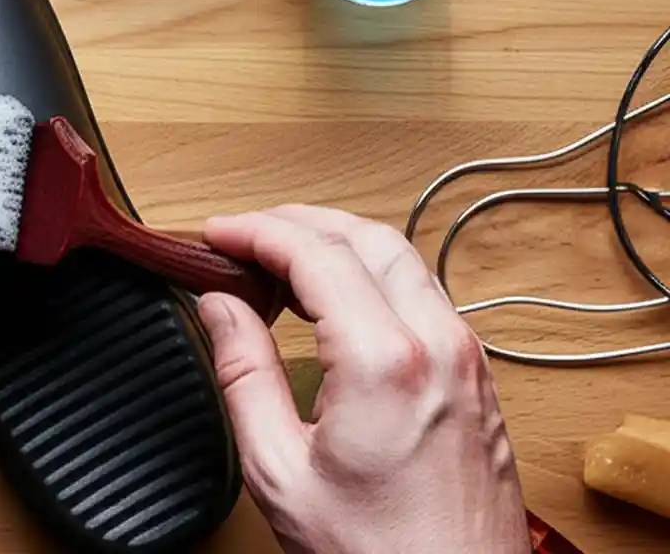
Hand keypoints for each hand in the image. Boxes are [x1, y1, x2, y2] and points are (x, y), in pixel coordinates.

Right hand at [198, 205, 529, 553]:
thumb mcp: (280, 470)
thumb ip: (244, 374)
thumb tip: (220, 307)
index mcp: (384, 362)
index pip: (315, 255)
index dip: (257, 231)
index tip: (217, 234)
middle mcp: (438, 345)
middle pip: (367, 237)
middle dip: (300, 221)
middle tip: (245, 234)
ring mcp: (466, 359)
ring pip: (403, 258)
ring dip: (339, 243)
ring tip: (281, 260)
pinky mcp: (477, 378)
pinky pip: (423, 294)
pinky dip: (373, 274)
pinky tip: (336, 299)